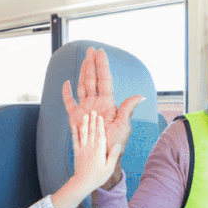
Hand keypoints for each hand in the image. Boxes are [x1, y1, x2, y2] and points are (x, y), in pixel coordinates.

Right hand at [62, 48, 145, 162]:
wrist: (102, 157)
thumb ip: (128, 109)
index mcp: (107, 103)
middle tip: (91, 50)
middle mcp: (96, 103)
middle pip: (93, 79)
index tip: (101, 53)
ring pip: (82, 86)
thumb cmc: (115, 143)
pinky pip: (69, 103)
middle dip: (92, 64)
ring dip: (82, 73)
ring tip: (84, 59)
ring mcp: (85, 109)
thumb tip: (141, 96)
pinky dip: (66, 93)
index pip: (104, 80)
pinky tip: (66, 83)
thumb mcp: (123, 126)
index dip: (102, 66)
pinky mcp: (75, 117)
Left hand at [70, 111, 123, 190]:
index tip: (100, 117)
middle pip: (91, 132)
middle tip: (93, 111)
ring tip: (85, 115)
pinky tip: (74, 126)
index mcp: (99, 151)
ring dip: (84, 124)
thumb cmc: (97, 177)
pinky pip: (75, 141)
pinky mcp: (77, 153)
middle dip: (93, 121)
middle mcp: (90, 148)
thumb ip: (113, 156)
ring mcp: (82, 150)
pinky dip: (74, 133)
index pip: (100, 135)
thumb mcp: (109, 168)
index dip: (100, 125)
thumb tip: (118, 144)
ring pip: (83, 134)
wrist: (82, 183)